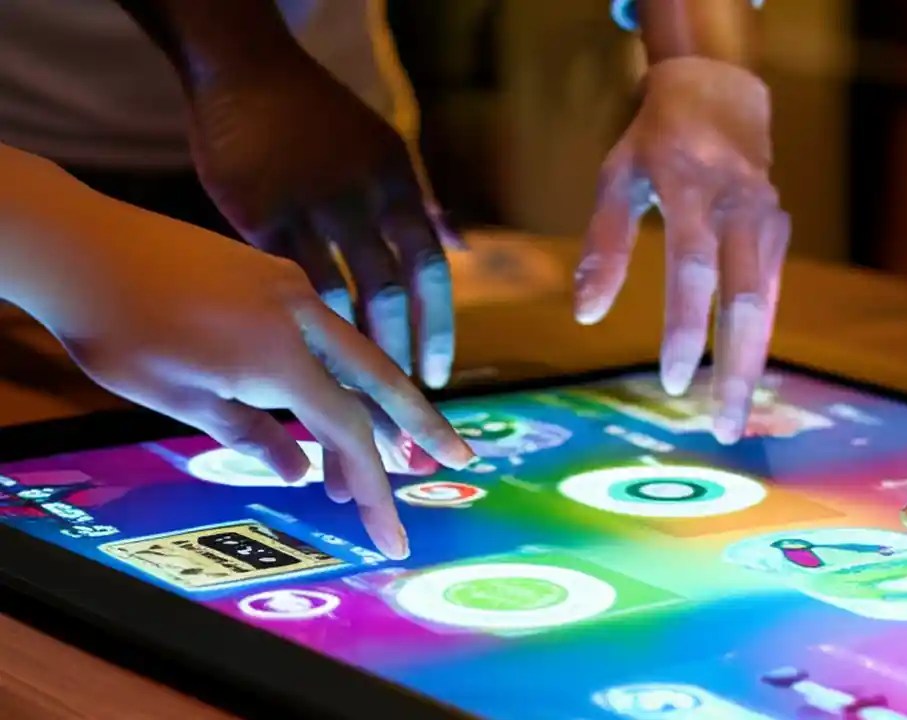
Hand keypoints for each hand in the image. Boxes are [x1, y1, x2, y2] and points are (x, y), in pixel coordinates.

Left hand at [38, 199, 473, 559]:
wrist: (81, 242)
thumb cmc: (120, 328)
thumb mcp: (179, 398)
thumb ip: (249, 435)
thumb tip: (301, 470)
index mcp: (280, 353)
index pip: (348, 432)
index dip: (375, 490)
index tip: (391, 537)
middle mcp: (301, 313)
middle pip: (381, 380)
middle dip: (422, 426)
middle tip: (460, 460)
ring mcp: (290, 285)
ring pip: (352, 352)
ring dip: (372, 403)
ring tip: (377, 456)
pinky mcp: (272, 271)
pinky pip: (324, 328)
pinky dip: (336, 369)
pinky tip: (325, 396)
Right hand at [184, 44, 460, 388]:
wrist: (245, 73)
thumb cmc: (322, 120)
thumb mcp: (385, 149)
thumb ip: (424, 203)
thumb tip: (464, 247)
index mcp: (397, 179)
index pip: (429, 266)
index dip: (434, 328)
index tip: (436, 378)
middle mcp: (359, 192)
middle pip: (388, 291)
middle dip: (396, 357)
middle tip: (396, 409)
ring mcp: (306, 203)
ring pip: (335, 297)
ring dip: (346, 355)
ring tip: (352, 399)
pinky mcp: (254, 213)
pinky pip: (283, 285)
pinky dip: (298, 327)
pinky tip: (302, 361)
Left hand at [574, 57, 788, 443]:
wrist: (721, 94)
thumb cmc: (655, 140)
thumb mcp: (617, 176)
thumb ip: (604, 243)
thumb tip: (586, 315)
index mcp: (693, 186)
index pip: (692, 268)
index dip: (684, 328)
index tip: (669, 381)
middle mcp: (740, 205)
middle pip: (745, 299)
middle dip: (734, 368)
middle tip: (720, 428)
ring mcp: (768, 218)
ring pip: (765, 305)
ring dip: (750, 365)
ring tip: (731, 420)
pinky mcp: (780, 231)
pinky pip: (769, 296)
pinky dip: (757, 340)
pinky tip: (741, 379)